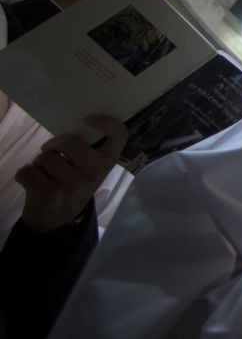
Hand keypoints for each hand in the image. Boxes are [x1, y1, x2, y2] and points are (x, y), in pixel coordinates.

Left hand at [15, 115, 126, 232]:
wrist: (60, 219)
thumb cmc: (75, 183)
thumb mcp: (90, 168)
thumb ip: (89, 148)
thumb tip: (76, 123)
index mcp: (107, 162)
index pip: (120, 135)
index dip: (108, 122)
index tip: (89, 119)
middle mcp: (93, 173)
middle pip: (68, 141)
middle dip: (53, 145)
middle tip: (54, 154)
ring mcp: (71, 185)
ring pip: (43, 157)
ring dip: (39, 163)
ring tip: (46, 173)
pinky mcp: (48, 195)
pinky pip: (27, 171)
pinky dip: (25, 174)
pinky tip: (35, 183)